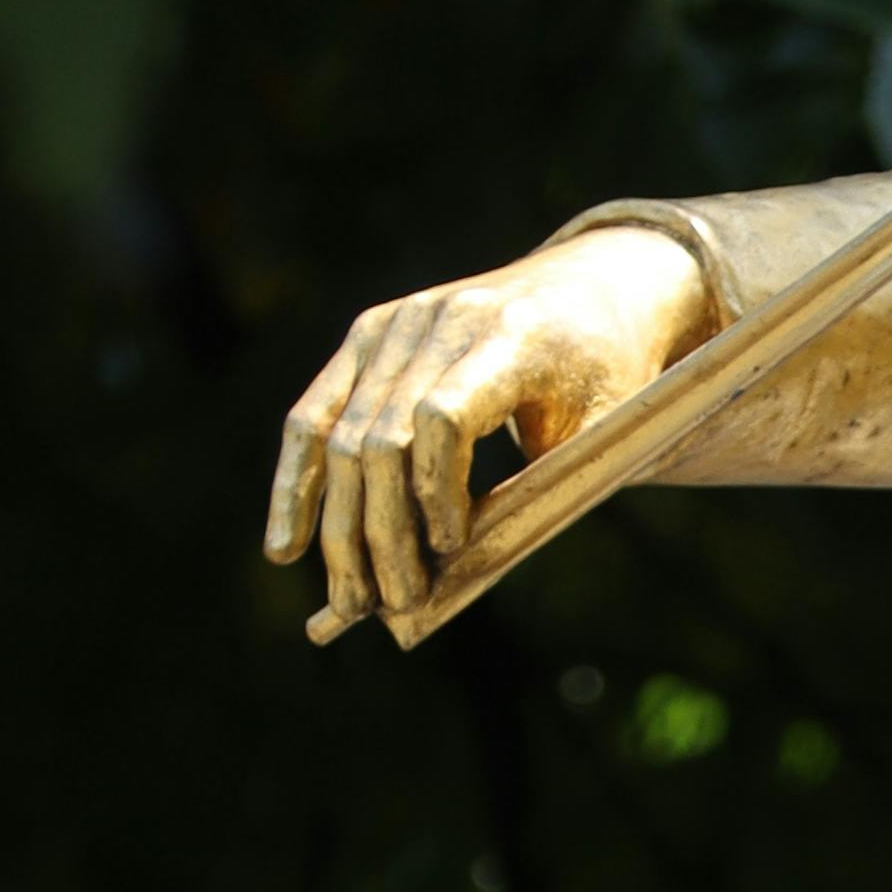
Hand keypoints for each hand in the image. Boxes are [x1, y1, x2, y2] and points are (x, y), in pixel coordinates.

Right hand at [265, 221, 710, 633]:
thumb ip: (534, 490)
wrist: (595, 285)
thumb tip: (451, 575)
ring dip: (340, 528)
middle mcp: (441, 320)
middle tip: (391, 606)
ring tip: (349, 601)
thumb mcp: (598, 432)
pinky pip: (315, 415)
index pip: (443, 417)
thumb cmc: (605, 374)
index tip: (450, 548)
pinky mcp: (367, 336)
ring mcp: (394, 324)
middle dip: (381, 532)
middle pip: (380, 437)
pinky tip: (286, 546)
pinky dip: (298, 484)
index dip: (436, 491)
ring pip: (339, 436)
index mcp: (512, 336)